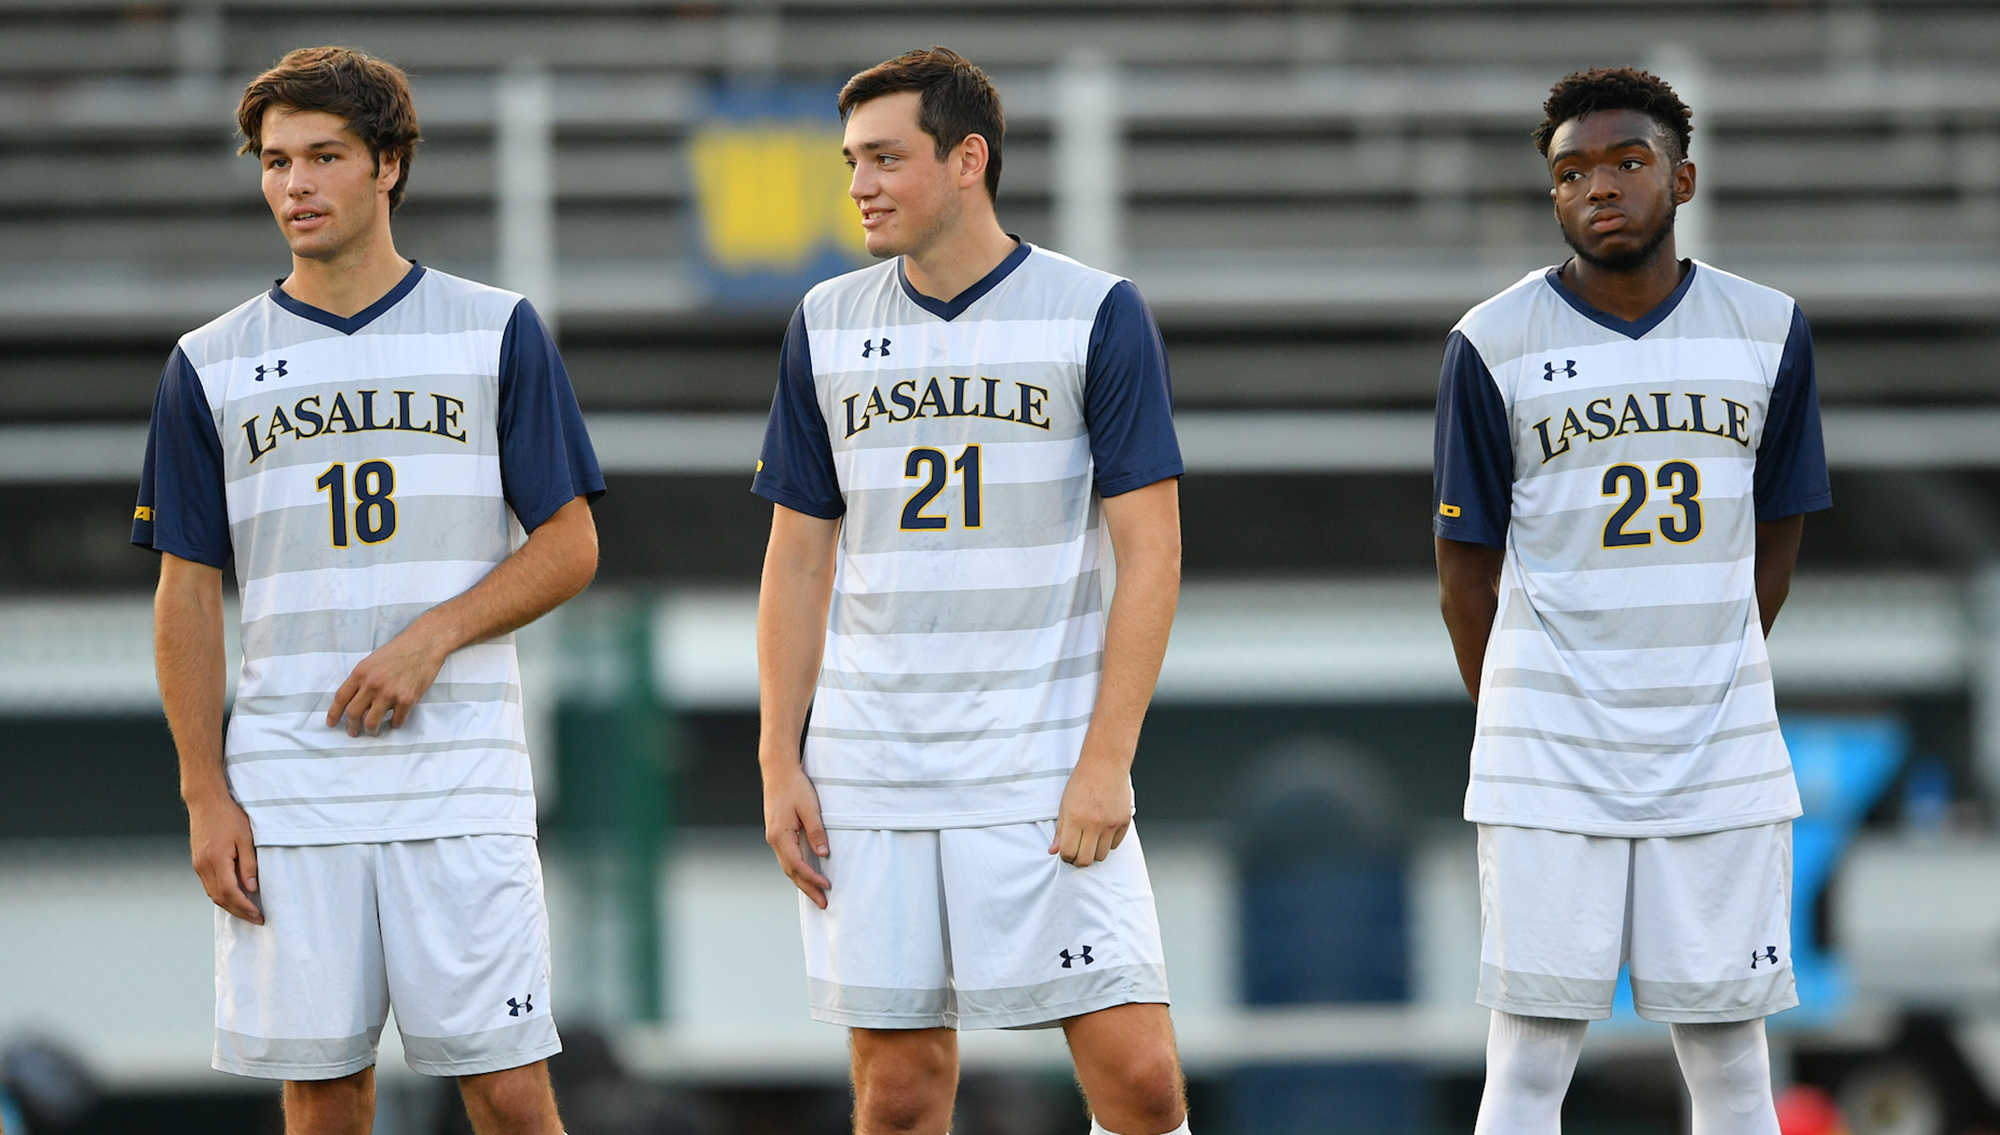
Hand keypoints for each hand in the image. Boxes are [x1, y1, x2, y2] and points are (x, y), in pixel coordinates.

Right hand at [188, 791, 261, 923]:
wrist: (206, 802)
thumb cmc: (229, 816)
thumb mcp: (246, 838)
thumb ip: (249, 864)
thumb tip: (251, 888)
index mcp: (216, 860)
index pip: (230, 893)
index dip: (244, 907)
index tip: (258, 915)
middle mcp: (203, 866)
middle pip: (220, 898)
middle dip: (238, 912)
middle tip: (256, 919)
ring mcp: (198, 865)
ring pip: (213, 894)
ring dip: (230, 906)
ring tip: (247, 912)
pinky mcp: (198, 862)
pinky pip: (209, 885)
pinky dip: (221, 895)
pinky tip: (234, 897)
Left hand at [327, 618, 448, 736]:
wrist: (424, 645)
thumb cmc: (399, 651)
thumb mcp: (372, 661)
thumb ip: (362, 680)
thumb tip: (354, 700)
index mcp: (361, 673)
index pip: (341, 698)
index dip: (334, 713)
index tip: (331, 723)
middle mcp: (372, 684)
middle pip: (354, 713)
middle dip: (352, 727)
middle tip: (354, 732)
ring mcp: (389, 693)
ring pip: (372, 722)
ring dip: (371, 730)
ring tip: (373, 731)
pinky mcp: (407, 699)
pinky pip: (396, 721)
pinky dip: (395, 723)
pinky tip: (395, 720)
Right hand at [763, 759, 830, 907]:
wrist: (778, 771)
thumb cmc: (794, 786)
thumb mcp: (810, 808)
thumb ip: (816, 831)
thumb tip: (823, 853)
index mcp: (780, 835)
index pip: (797, 865)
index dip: (812, 878)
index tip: (827, 886)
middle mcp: (774, 840)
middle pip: (791, 871)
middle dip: (807, 889)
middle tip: (823, 904)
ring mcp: (774, 837)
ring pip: (788, 867)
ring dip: (802, 882)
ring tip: (817, 895)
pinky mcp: (778, 834)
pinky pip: (788, 858)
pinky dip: (798, 870)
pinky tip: (807, 875)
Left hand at [1051, 757, 1132, 866]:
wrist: (1105, 764)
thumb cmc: (1083, 781)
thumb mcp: (1065, 805)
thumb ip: (1060, 831)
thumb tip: (1054, 850)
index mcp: (1076, 819)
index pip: (1068, 852)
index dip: (1065, 856)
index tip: (1066, 852)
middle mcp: (1094, 823)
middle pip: (1085, 860)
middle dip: (1079, 859)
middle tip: (1077, 850)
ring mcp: (1111, 824)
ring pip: (1101, 856)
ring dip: (1094, 852)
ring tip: (1090, 840)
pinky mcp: (1124, 822)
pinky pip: (1115, 845)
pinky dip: (1108, 843)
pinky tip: (1102, 832)